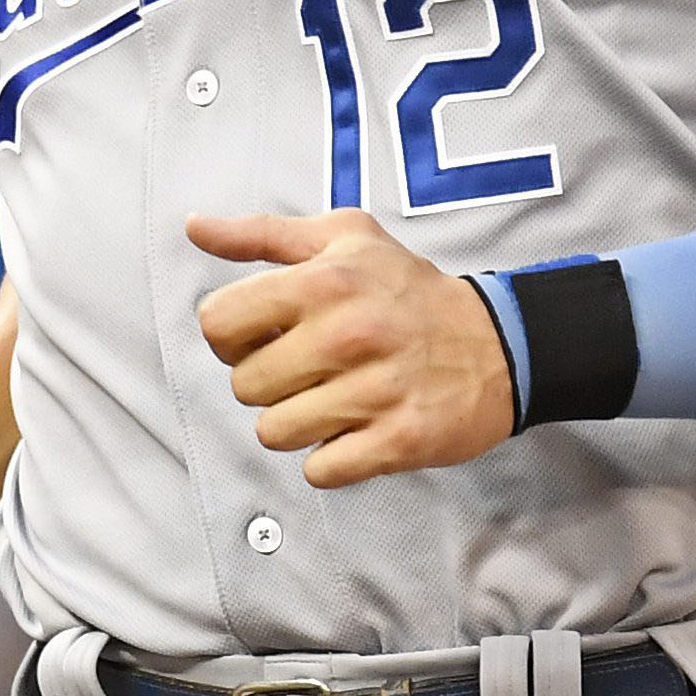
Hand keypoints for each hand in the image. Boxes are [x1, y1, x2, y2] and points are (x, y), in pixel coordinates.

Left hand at [191, 209, 515, 487]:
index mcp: (324, 281)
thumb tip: (195, 226)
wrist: (499, 342)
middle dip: (266, 381)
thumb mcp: (342, 239)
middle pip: (244, 385)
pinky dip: (330, 458)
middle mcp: (347, 334)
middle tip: (306, 369)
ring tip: (331, 399)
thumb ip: (261, 234)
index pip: (218, 323)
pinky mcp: (399, 439)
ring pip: (275, 432)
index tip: (262, 337)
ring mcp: (375, 391)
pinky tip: (355, 429)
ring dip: (296, 422)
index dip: (230, 336)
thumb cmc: (407, 289)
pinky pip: (321, 470)